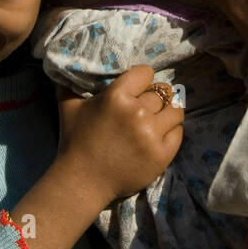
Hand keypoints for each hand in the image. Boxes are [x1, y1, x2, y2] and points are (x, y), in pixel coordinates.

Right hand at [55, 65, 183, 205]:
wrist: (82, 182)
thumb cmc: (75, 142)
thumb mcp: (68, 106)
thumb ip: (73, 83)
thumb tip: (76, 66)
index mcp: (116, 96)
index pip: (146, 73)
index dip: (142, 79)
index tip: (137, 87)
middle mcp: (137, 113)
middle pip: (162, 91)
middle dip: (155, 96)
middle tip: (146, 106)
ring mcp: (151, 134)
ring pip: (175, 110)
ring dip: (167, 112)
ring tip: (158, 118)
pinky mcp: (161, 154)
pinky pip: (178, 132)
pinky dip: (171, 131)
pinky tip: (159, 134)